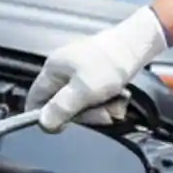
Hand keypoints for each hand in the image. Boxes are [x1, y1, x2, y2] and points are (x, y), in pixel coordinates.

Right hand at [24, 8, 168, 131]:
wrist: (137, 45)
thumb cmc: (109, 65)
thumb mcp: (84, 90)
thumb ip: (62, 108)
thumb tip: (43, 123)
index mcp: (53, 70)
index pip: (35, 99)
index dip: (45, 116)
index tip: (64, 127)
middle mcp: (62, 71)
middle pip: (62, 105)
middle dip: (83, 115)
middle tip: (102, 115)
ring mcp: (79, 72)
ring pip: (81, 104)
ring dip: (98, 110)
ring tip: (113, 106)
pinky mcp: (95, 75)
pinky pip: (94, 97)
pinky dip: (106, 102)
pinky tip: (117, 100)